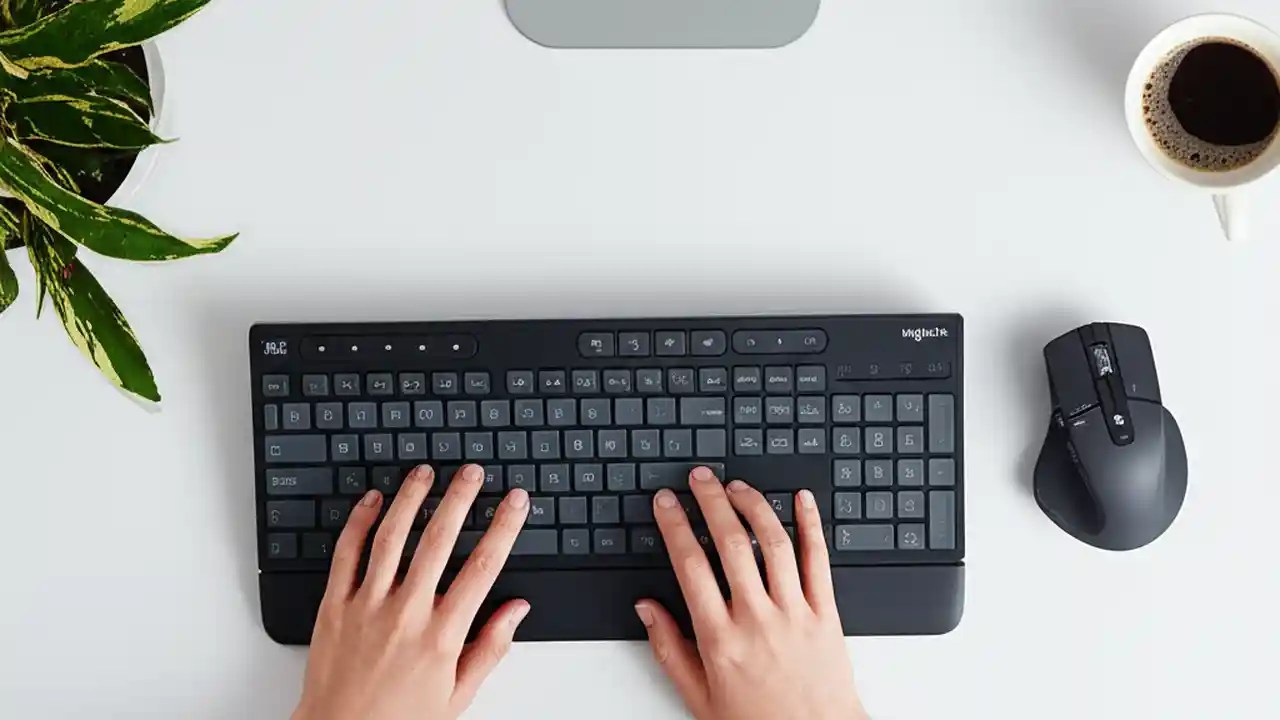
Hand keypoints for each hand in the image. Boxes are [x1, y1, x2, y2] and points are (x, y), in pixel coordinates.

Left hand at [292, 464, 530, 719]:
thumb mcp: (458, 694)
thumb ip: (490, 648)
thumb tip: (516, 610)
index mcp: (442, 635)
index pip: (483, 567)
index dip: (503, 527)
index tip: (514, 502)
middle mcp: (406, 613)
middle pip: (439, 540)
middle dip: (460, 498)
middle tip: (472, 472)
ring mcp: (367, 605)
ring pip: (392, 537)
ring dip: (411, 498)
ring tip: (424, 473)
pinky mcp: (334, 605)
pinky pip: (347, 553)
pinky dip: (360, 522)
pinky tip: (372, 501)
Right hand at [636, 467, 868, 719]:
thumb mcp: (699, 696)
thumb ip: (670, 649)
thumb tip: (647, 609)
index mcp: (721, 639)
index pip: (690, 567)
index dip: (675, 527)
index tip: (667, 503)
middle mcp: (757, 620)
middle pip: (729, 544)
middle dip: (711, 502)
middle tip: (700, 479)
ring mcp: (795, 613)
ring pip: (773, 544)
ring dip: (753, 506)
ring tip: (737, 487)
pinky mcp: (827, 614)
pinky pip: (819, 560)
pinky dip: (811, 525)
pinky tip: (802, 500)